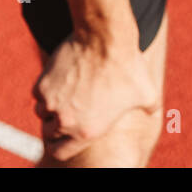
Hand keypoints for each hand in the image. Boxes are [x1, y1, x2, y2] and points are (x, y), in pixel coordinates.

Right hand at [32, 30, 159, 161]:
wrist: (105, 39)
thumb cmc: (128, 67)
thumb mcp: (147, 93)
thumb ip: (149, 108)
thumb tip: (152, 110)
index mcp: (87, 132)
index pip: (60, 152)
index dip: (62, 145)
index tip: (65, 136)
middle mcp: (66, 121)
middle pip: (51, 132)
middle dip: (58, 123)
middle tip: (69, 109)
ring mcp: (51, 103)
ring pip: (42, 112)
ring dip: (51, 105)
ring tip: (67, 92)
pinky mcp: (42, 84)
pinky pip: (38, 93)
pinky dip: (46, 88)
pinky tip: (62, 77)